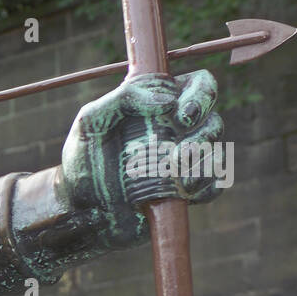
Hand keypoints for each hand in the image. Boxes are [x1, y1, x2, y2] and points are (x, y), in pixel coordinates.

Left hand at [59, 70, 223, 248]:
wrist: (80, 211)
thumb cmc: (81, 161)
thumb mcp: (91, 122)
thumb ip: (123, 99)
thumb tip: (167, 99)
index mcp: (158, 104)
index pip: (199, 84)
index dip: (201, 95)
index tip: (180, 117)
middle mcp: (175, 130)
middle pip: (213, 119)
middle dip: (204, 134)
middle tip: (178, 153)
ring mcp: (183, 160)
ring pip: (215, 151)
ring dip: (202, 162)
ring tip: (174, 176)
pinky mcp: (186, 190)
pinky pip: (212, 185)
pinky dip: (205, 186)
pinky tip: (183, 192)